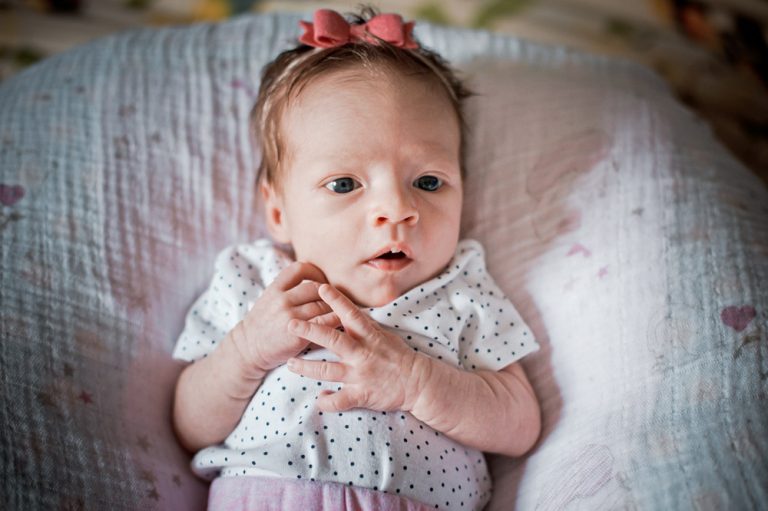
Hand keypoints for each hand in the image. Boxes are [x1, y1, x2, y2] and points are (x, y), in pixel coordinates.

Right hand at [229, 262, 339, 378]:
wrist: (248, 349)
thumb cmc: (263, 323)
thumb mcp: (269, 298)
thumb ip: (287, 287)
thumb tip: (314, 279)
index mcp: (275, 288)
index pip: (300, 269)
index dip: (316, 272)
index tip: (322, 282)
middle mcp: (282, 300)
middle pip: (316, 288)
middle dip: (328, 294)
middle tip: (335, 301)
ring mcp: (290, 317)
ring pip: (323, 305)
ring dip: (335, 308)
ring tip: (340, 313)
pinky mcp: (298, 334)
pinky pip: (324, 323)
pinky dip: (334, 322)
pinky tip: (339, 324)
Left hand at [285, 284, 429, 412]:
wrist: (417, 382)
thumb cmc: (398, 356)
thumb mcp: (384, 335)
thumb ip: (364, 326)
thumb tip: (347, 310)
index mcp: (369, 336)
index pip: (351, 314)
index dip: (336, 300)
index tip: (320, 287)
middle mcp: (363, 353)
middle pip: (333, 339)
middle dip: (310, 331)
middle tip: (290, 324)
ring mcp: (361, 375)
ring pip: (328, 371)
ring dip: (307, 368)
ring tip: (290, 363)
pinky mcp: (363, 394)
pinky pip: (341, 401)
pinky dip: (328, 402)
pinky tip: (318, 400)